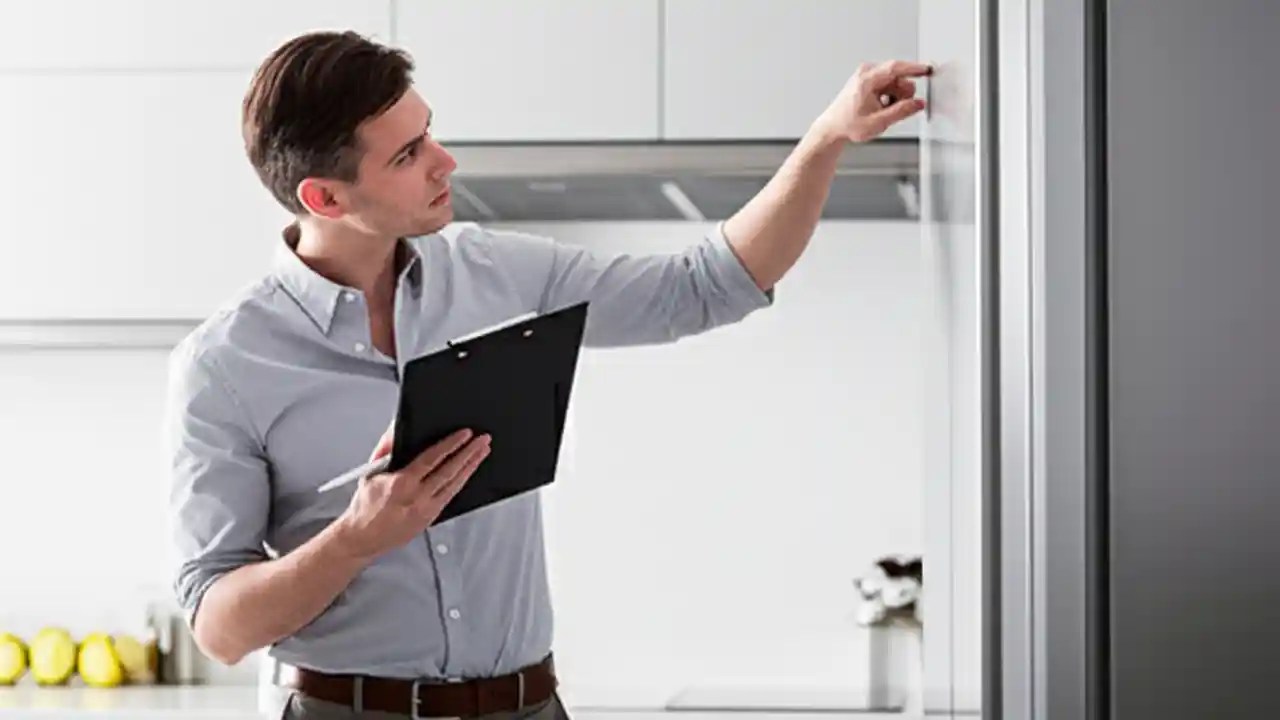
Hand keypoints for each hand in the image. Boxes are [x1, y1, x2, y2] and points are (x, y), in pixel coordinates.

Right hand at [335, 426, 490, 560]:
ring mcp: (426, 510)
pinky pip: (451, 497)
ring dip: (471, 467)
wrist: (362, 538)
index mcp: (401, 484)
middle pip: (450, 471)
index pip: (432, 458)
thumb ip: (386, 448)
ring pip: (455, 485)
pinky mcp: (430, 519)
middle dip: (469, 453)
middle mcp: (417, 498)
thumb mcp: (371, 473)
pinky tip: (468, 473)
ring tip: (482, 453)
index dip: (451, 444)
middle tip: (482, 440)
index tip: (464, 434)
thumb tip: (396, 429)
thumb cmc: (365, 507)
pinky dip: (461, 483)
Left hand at [814, 60, 931, 143]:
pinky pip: (889, 85)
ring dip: (896, 97)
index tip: (928, 69)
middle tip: (893, 109)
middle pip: (899, 77)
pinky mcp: (869, 80)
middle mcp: (866, 72)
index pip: (895, 68)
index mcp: (866, 79)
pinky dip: (890, 96)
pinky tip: (880, 107)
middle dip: (902, 94)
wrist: (833, 128)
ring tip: (882, 111)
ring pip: (896, 82)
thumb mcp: (878, 122)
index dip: (914, 68)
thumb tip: (919, 104)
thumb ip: (902, 111)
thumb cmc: (848, 125)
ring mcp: (867, 75)